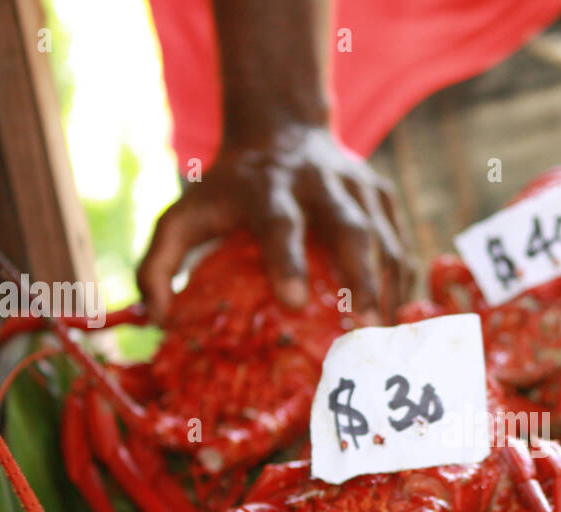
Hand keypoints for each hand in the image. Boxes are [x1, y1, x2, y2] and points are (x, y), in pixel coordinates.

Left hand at [137, 123, 411, 322]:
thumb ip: (159, 264)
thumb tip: (160, 319)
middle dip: (361, 277)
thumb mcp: (183, 214)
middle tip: (364, 326)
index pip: (279, 222)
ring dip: (388, 287)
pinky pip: (400, 244)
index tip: (293, 302)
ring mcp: (359, 186)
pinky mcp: (384, 197)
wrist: (282, 128)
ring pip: (384, 238)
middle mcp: (319, 181)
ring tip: (386, 334)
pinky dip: (401, 283)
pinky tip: (396, 318)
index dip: (286, 261)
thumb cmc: (229, 191)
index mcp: (267, 186)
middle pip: (350, 228)